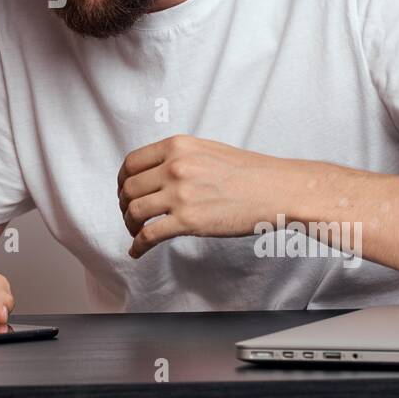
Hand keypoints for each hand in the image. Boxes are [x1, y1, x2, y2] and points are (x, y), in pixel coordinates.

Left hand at [117, 134, 295, 257]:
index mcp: (177, 146)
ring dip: (129, 225)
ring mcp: (180, 194)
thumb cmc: (248, 172)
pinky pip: (149, 235)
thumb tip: (154, 174)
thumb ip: (178, 157)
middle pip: (129, 188)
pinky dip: (138, 246)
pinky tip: (137, 251)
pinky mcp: (188, 221)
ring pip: (134, 211)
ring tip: (135, 232)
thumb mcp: (206, 150)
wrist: (276, 189)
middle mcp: (174, 167)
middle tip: (128, 214)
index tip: (124, 190)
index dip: (122, 180)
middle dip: (123, 204)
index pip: (131, 163)